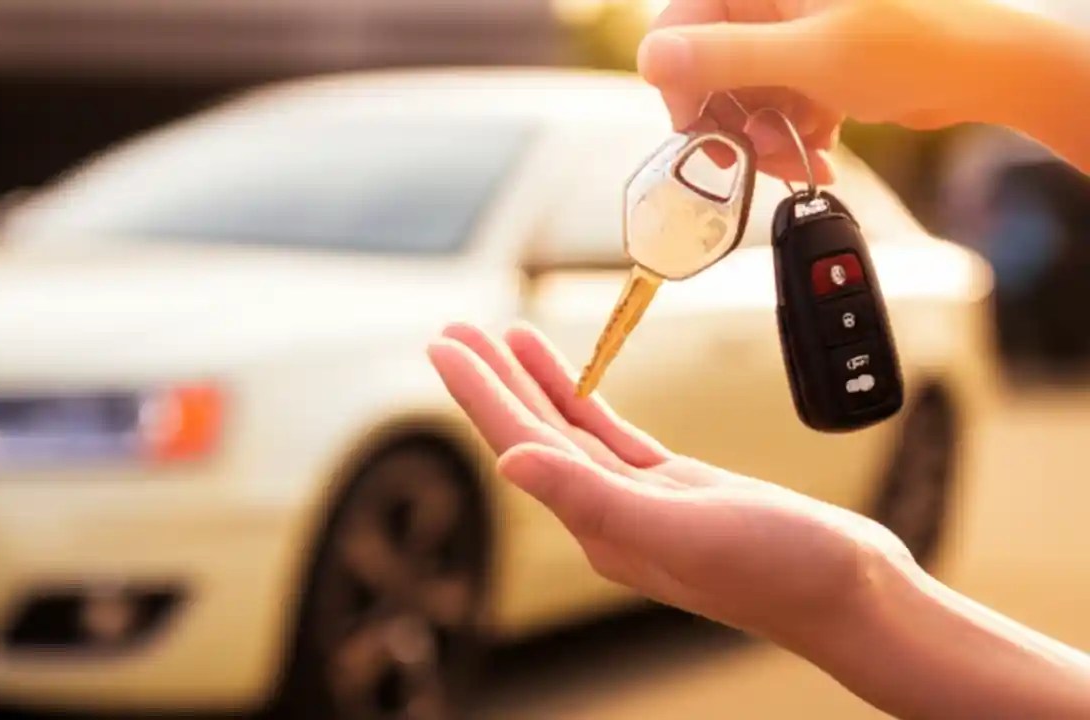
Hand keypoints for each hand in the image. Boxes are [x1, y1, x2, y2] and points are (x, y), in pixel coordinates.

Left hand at [428, 323, 914, 644]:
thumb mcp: (680, 529)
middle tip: (452, 329)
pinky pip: (612, 432)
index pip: (522, 443)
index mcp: (598, 525)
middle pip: (532, 431)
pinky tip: (568, 376)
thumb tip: (511, 463)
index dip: (480, 392)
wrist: (850, 593)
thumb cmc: (780, 572)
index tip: (443, 346)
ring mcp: (640, 500)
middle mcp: (606, 514)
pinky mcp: (675, 487)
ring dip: (532, 381)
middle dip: (491, 378)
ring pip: (570, 428)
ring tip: (498, 337)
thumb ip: (591, 497)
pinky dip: (585, 398)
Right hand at [640, 0, 1012, 182]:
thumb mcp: (810, 57)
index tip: (696, 130)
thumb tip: (652, 58)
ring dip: (762, 138)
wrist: (987, 71)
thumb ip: (724, 57)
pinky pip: (772, 105)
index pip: (679, 25)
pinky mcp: (808, 61)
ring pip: (739, 95)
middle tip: (759, 155)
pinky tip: (819, 152)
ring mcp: (789, 31)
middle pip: (706, 67)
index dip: (681, 83)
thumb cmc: (916, 45)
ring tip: (801, 156)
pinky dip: (789, 136)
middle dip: (730, 122)